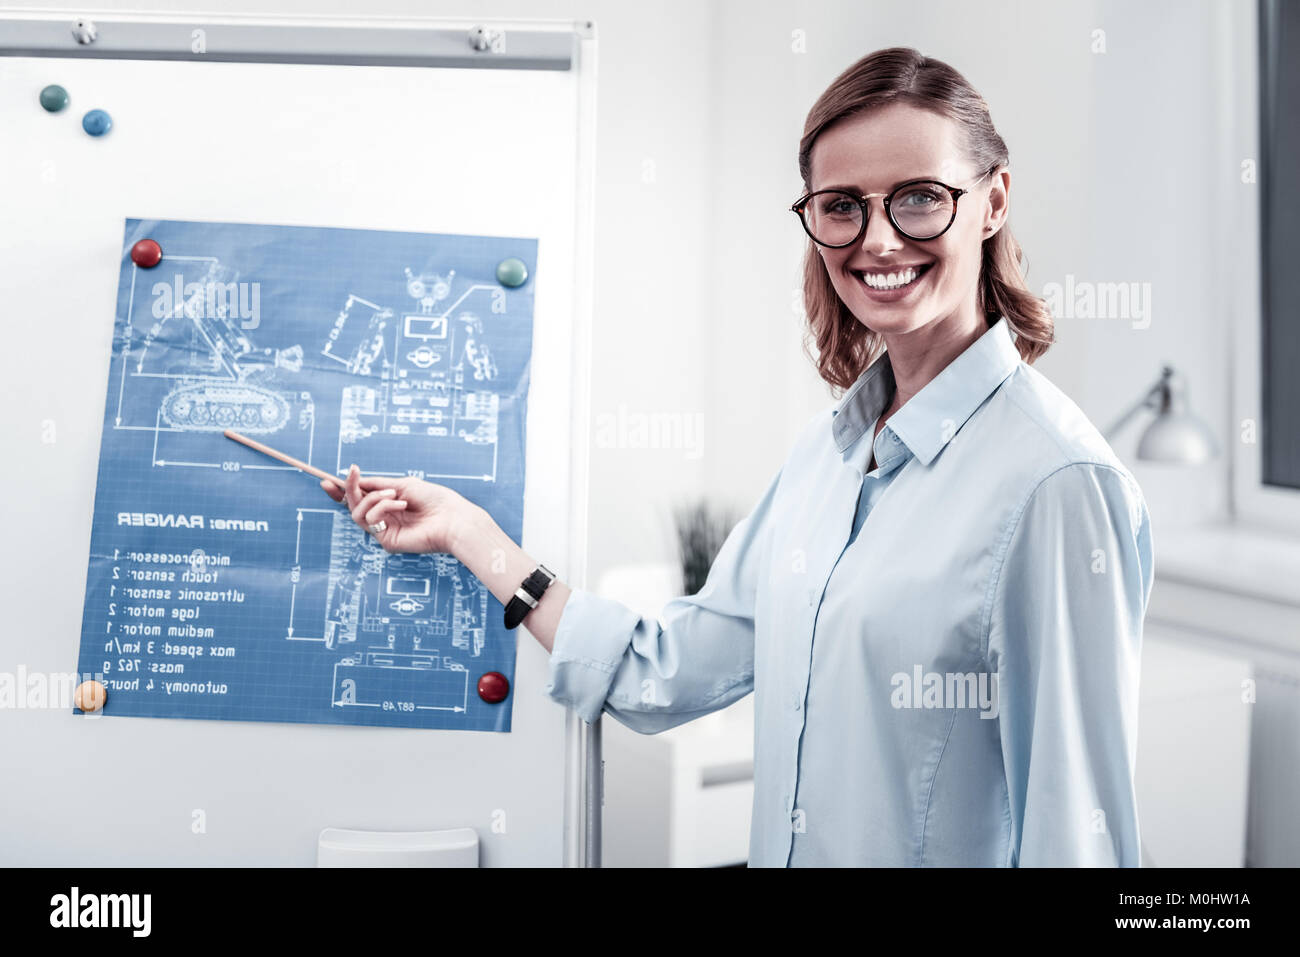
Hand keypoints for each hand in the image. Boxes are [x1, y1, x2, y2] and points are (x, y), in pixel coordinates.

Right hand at [320, 464, 474, 554]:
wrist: (451, 518)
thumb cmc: (434, 499)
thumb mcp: (402, 484)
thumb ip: (377, 484)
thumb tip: (355, 480)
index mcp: (389, 503)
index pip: (360, 498)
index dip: (342, 491)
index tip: (327, 481)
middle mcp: (385, 518)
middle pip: (354, 505)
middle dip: (349, 488)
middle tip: (352, 473)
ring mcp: (385, 530)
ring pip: (357, 513)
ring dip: (373, 498)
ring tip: (394, 494)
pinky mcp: (386, 541)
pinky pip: (370, 520)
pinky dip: (383, 507)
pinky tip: (400, 504)